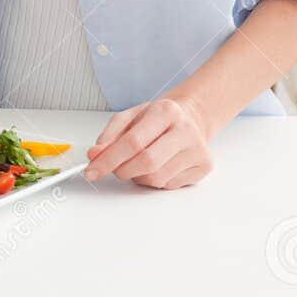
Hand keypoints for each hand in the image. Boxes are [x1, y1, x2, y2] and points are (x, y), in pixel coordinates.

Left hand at [85, 94, 213, 188]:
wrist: (190, 119)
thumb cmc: (156, 119)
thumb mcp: (129, 118)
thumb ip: (109, 136)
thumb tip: (94, 155)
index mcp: (165, 112)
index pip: (132, 142)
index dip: (108, 159)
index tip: (92, 171)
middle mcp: (186, 130)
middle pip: (147, 162)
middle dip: (122, 170)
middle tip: (114, 169)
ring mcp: (198, 150)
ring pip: (157, 178)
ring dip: (138, 177)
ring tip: (139, 163)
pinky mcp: (204, 167)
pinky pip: (169, 185)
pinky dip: (154, 181)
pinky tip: (157, 166)